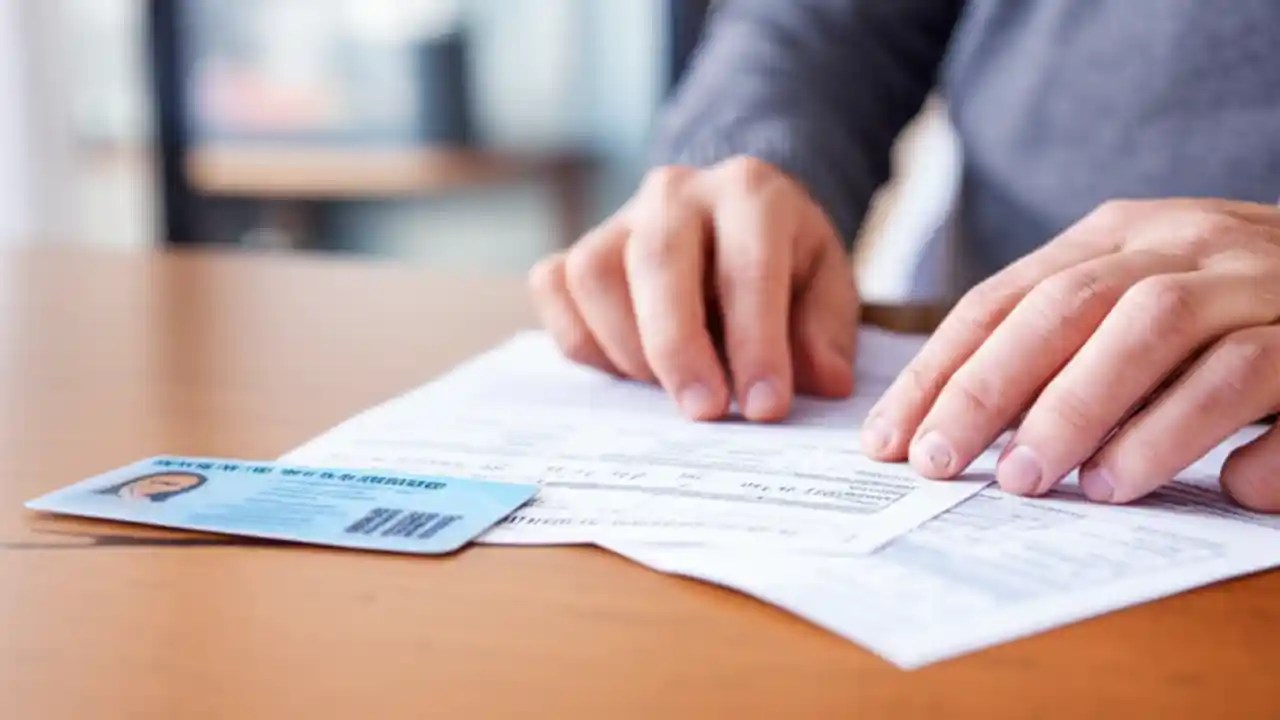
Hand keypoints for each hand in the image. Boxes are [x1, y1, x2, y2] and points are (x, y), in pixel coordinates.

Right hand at [529, 156, 858, 421]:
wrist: (735, 221)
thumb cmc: (784, 263)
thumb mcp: (826, 287)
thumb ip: (825, 332)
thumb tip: (823, 381)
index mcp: (751, 192)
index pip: (747, 268)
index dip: (756, 344)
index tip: (764, 407)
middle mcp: (676, 192)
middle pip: (657, 261)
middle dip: (678, 347)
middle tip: (704, 411)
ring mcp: (619, 217)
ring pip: (594, 274)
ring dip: (627, 348)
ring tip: (667, 390)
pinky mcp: (578, 247)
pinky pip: (555, 288)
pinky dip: (581, 340)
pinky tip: (625, 369)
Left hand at [862, 198, 1279, 509]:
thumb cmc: (1226, 303)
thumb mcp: (1134, 295)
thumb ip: (1060, 343)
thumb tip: (948, 425)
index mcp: (1119, 235)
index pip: (1004, 300)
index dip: (940, 372)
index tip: (891, 442)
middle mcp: (1187, 245)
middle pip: (1071, 308)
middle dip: (995, 390)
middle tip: (946, 466)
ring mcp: (1264, 283)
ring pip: (1165, 332)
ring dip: (1100, 411)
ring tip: (1054, 484)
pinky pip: (1276, 381)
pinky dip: (1249, 442)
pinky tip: (1223, 490)